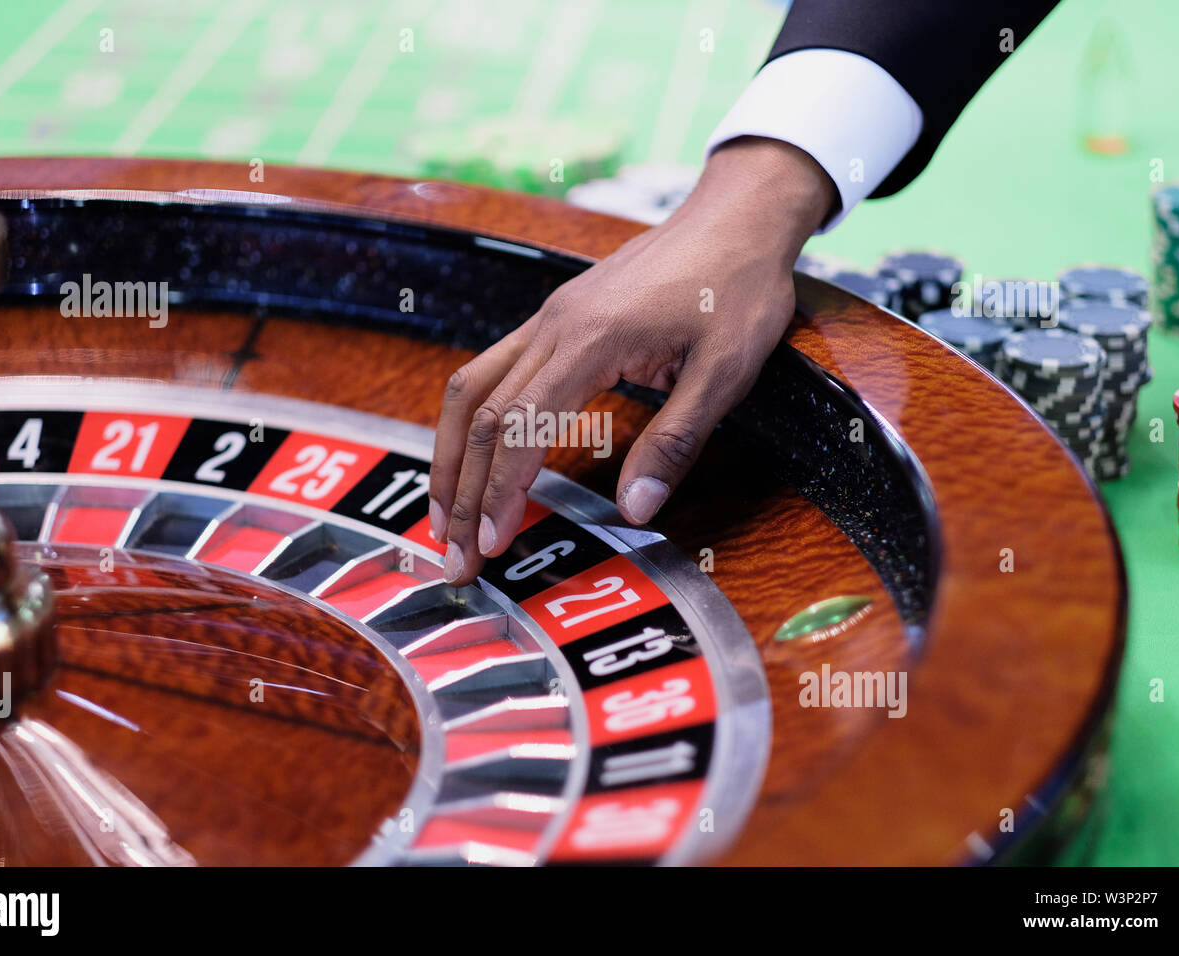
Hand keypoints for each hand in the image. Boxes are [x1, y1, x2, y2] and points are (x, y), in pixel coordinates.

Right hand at [429, 137, 836, 584]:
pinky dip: (469, 421)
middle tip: (454, 555)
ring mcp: (547, 318)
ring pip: (469, 389)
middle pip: (481, 415)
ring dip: (450, 456)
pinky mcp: (553, 317)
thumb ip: (675, 442)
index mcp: (592, 339)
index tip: (489, 542)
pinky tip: (470, 457)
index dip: (500, 491)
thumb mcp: (724, 373)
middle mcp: (553, 325)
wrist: (736, 216)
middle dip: (461, 490)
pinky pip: (490, 369)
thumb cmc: (737, 289)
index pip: (522, 427)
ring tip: (442, 516)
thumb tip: (635, 511)